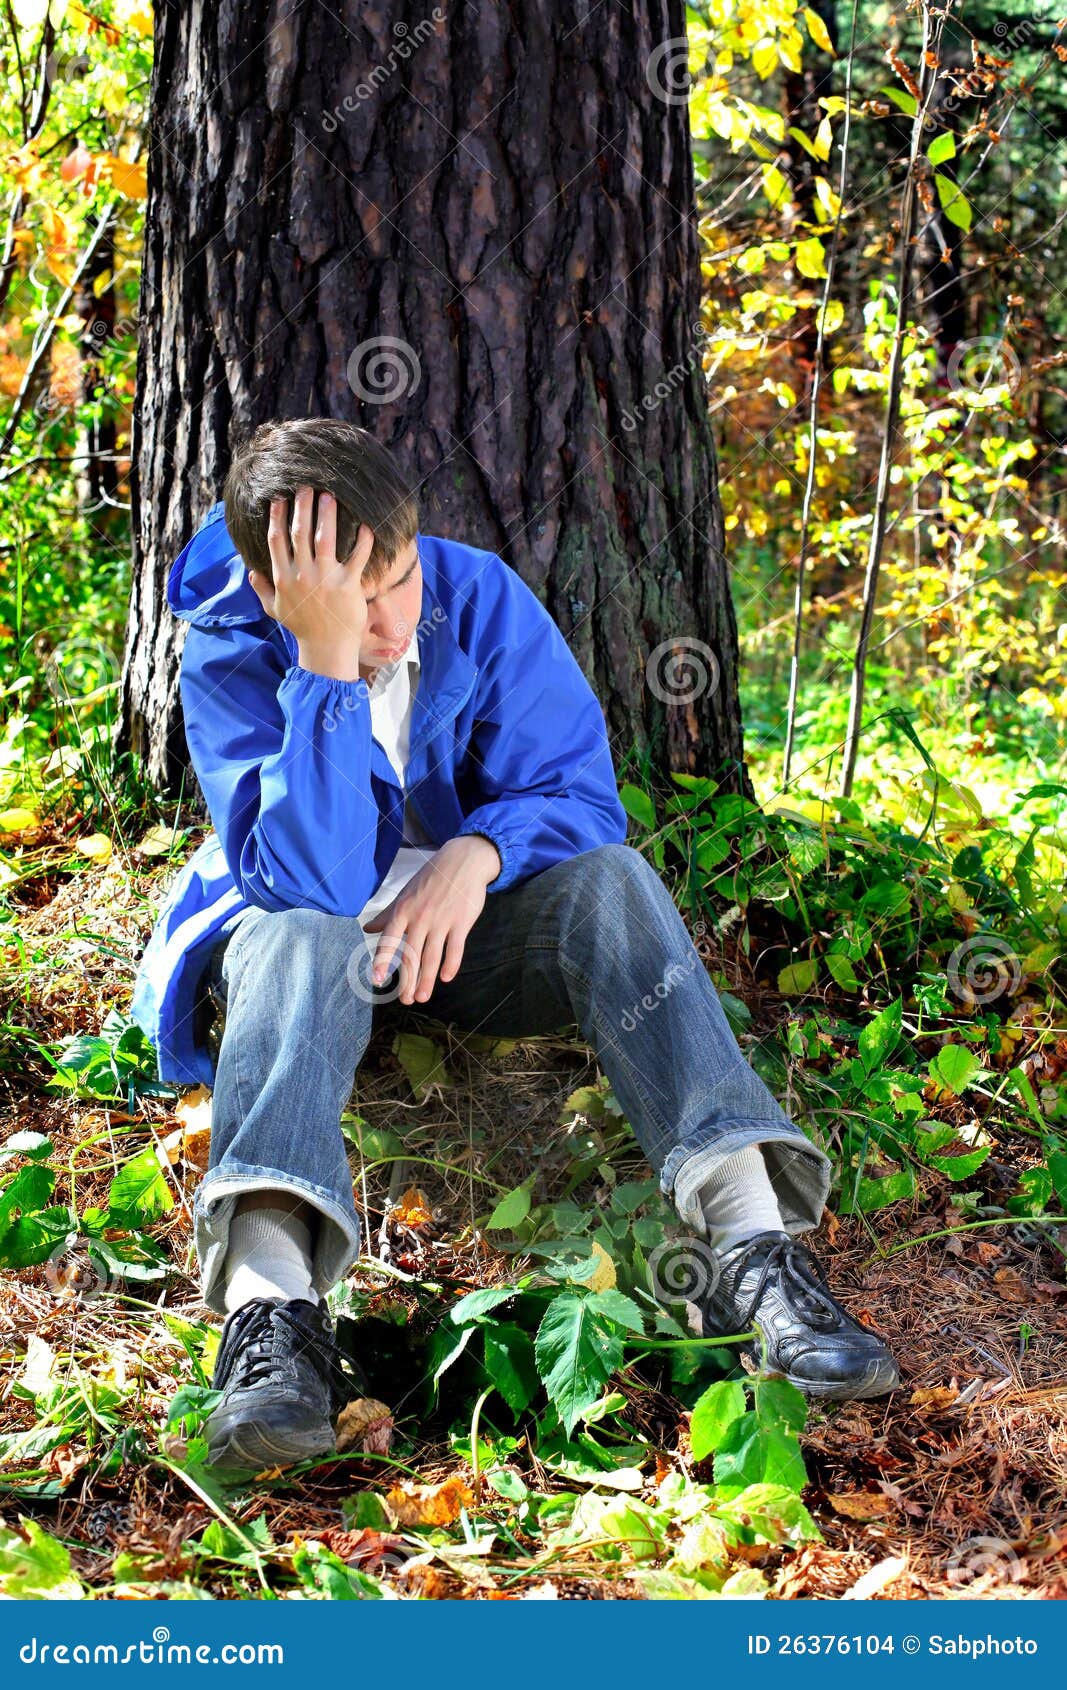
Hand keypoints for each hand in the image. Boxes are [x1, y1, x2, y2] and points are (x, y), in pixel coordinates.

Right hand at [247, 486, 372, 679]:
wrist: (327, 651)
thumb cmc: (302, 630)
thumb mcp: (275, 610)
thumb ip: (262, 589)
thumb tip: (252, 572)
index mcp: (284, 578)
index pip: (276, 539)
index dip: (277, 516)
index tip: (280, 497)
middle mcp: (302, 575)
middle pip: (299, 532)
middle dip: (302, 506)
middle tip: (307, 486)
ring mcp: (325, 580)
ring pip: (324, 538)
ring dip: (326, 514)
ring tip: (330, 495)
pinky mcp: (348, 586)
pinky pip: (357, 557)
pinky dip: (363, 540)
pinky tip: (365, 524)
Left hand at [362, 836, 501, 1003]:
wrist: (463, 861)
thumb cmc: (431, 879)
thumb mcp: (405, 894)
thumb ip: (387, 915)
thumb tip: (367, 929)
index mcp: (404, 910)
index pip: (390, 940)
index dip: (383, 961)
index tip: (378, 980)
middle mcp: (420, 917)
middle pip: (412, 954)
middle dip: (408, 980)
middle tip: (405, 1000)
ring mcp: (442, 920)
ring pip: (432, 956)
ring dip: (427, 979)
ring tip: (422, 996)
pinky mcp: (462, 921)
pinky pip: (455, 947)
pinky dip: (451, 964)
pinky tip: (447, 978)